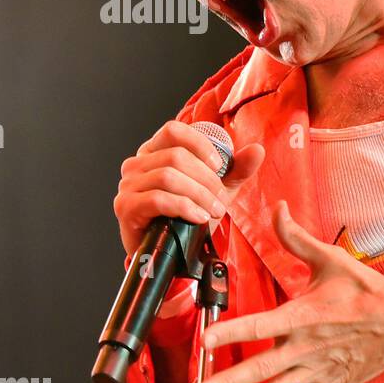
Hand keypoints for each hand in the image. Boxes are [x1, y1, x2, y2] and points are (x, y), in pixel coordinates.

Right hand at [114, 119, 264, 256]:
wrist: (172, 252)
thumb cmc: (190, 216)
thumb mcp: (218, 189)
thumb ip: (237, 169)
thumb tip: (257, 149)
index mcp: (155, 151)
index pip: (173, 130)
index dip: (200, 144)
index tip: (220, 166)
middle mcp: (137, 163)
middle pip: (175, 156)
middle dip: (207, 180)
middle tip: (221, 201)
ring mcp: (128, 185)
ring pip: (168, 176)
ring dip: (199, 195)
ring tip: (214, 212)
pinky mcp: (126, 206)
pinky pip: (158, 199)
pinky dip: (185, 207)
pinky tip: (199, 218)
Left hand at [198, 201, 383, 382]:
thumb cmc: (365, 289)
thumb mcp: (332, 260)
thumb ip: (297, 239)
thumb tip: (276, 208)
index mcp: (304, 316)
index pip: (261, 324)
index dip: (233, 331)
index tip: (207, 339)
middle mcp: (307, 347)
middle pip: (263, 365)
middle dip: (231, 379)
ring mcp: (319, 370)